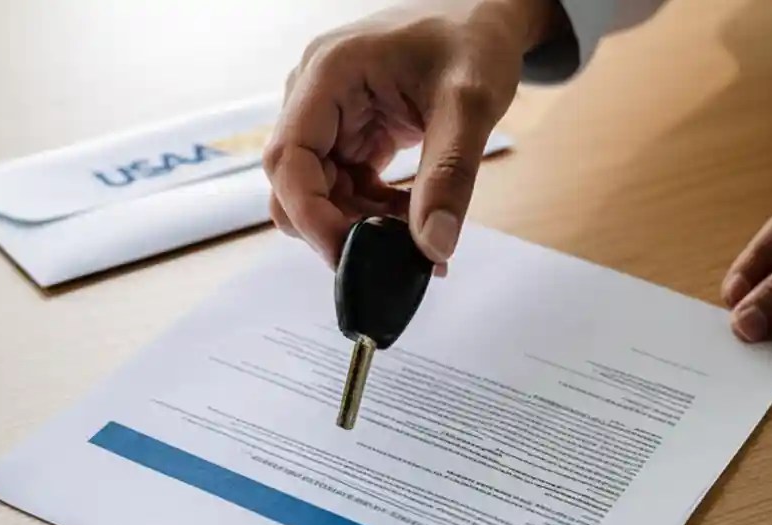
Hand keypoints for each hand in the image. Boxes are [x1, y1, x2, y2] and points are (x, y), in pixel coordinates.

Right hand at [263, 0, 557, 265]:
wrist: (483, 17)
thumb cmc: (473, 39)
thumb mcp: (470, 104)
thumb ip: (450, 176)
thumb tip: (433, 247)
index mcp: (328, 74)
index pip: (288, 159)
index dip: (310, 215)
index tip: (349, 254)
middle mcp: (313, 95)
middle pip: (295, 184)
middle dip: (337, 225)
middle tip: (392, 252)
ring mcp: (327, 116)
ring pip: (318, 194)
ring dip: (359, 224)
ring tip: (415, 234)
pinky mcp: (345, 134)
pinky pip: (342, 189)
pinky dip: (371, 213)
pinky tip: (410, 218)